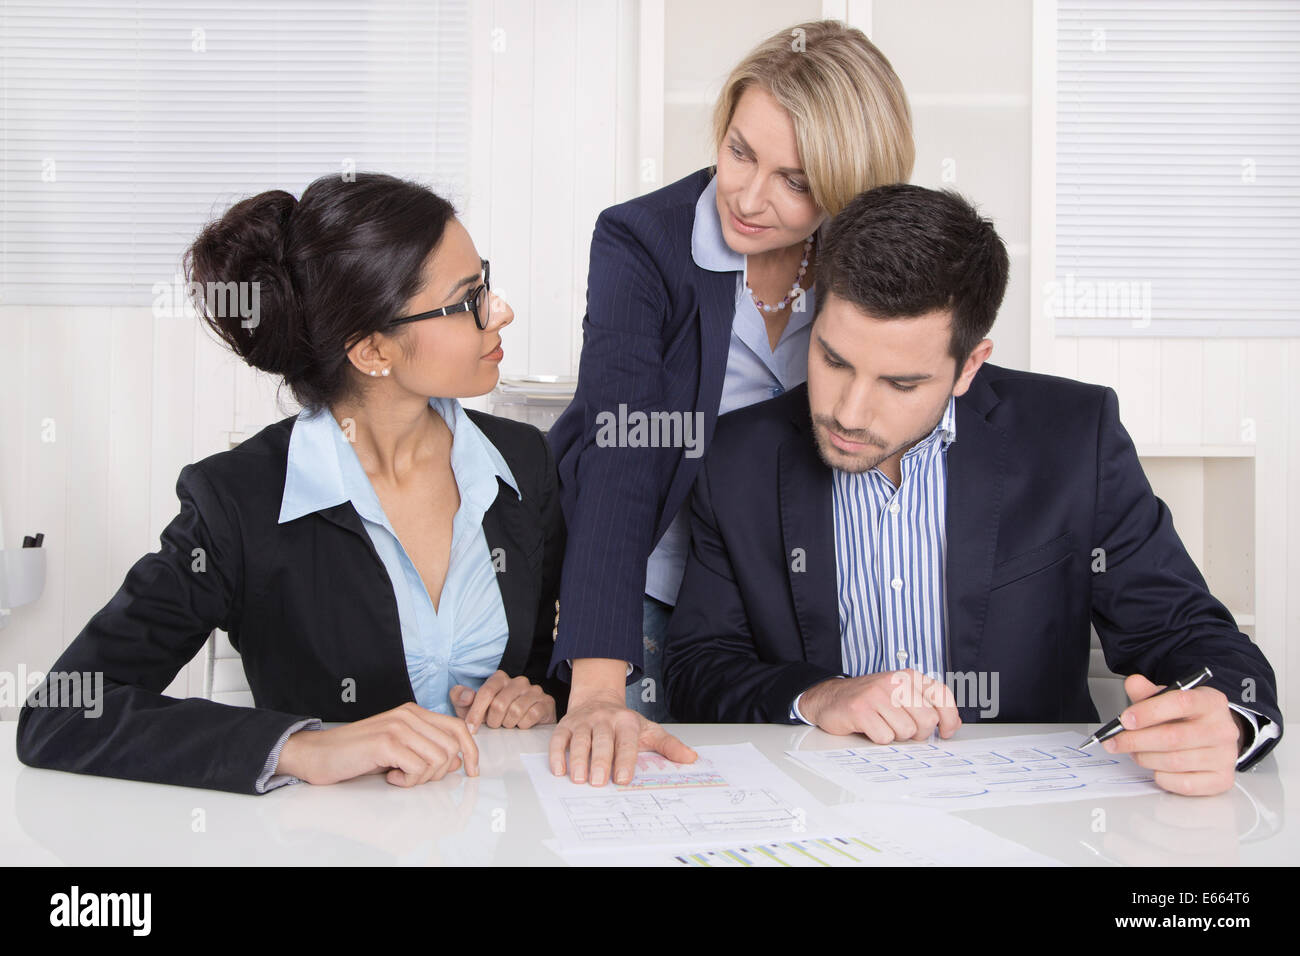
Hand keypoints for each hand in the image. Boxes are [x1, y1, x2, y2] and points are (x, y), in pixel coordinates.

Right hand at [277, 702, 478, 787]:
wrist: (317, 754)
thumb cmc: (357, 753)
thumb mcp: (398, 748)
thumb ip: (426, 748)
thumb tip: (458, 761)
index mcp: (414, 712)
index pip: (458, 727)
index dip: (472, 751)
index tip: (472, 772)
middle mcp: (408, 714)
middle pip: (452, 748)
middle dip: (439, 772)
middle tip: (414, 777)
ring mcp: (397, 726)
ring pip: (438, 760)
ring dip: (421, 778)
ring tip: (399, 777)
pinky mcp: (386, 743)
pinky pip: (417, 768)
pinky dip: (407, 781)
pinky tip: (389, 777)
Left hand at [450, 671, 555, 730]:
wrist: (525, 726)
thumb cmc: (494, 716)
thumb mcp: (471, 708)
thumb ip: (460, 699)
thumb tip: (466, 696)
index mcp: (500, 678)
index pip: (486, 692)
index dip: (476, 712)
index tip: (471, 729)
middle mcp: (518, 681)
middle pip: (499, 704)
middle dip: (493, 721)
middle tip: (495, 726)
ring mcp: (534, 690)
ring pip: (516, 710)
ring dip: (508, 724)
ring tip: (508, 725)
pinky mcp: (546, 702)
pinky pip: (532, 715)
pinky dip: (523, 725)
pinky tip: (521, 725)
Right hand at [548, 659, 696, 785]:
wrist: (598, 699)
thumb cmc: (624, 722)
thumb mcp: (648, 730)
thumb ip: (668, 745)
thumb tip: (691, 758)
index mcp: (626, 722)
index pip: (626, 742)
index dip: (625, 760)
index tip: (622, 779)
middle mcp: (604, 719)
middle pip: (602, 741)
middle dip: (600, 761)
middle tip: (598, 781)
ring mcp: (584, 721)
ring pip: (580, 739)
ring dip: (578, 759)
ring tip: (578, 779)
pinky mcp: (566, 724)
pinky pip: (559, 738)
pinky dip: (557, 753)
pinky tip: (559, 769)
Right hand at [798, 669, 961, 742]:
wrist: (831, 697)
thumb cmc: (870, 699)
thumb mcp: (902, 696)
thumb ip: (929, 707)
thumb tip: (953, 725)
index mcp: (908, 676)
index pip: (942, 695)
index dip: (949, 718)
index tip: (945, 731)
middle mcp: (895, 681)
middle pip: (927, 720)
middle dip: (918, 732)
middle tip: (902, 727)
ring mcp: (877, 694)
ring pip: (906, 731)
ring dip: (895, 735)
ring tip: (882, 724)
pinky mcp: (861, 709)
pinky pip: (884, 737)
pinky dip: (878, 738)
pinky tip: (870, 727)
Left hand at [1103, 674, 1240, 795]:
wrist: (1214, 735)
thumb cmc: (1188, 717)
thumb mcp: (1169, 698)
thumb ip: (1148, 691)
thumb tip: (1133, 683)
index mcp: (1211, 702)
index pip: (1180, 702)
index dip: (1148, 712)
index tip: (1125, 720)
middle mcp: (1223, 729)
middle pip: (1173, 737)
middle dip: (1136, 740)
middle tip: (1115, 741)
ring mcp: (1225, 756)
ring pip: (1174, 762)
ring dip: (1145, 758)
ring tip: (1134, 752)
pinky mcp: (1222, 779)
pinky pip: (1185, 784)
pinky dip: (1162, 777)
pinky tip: (1155, 767)